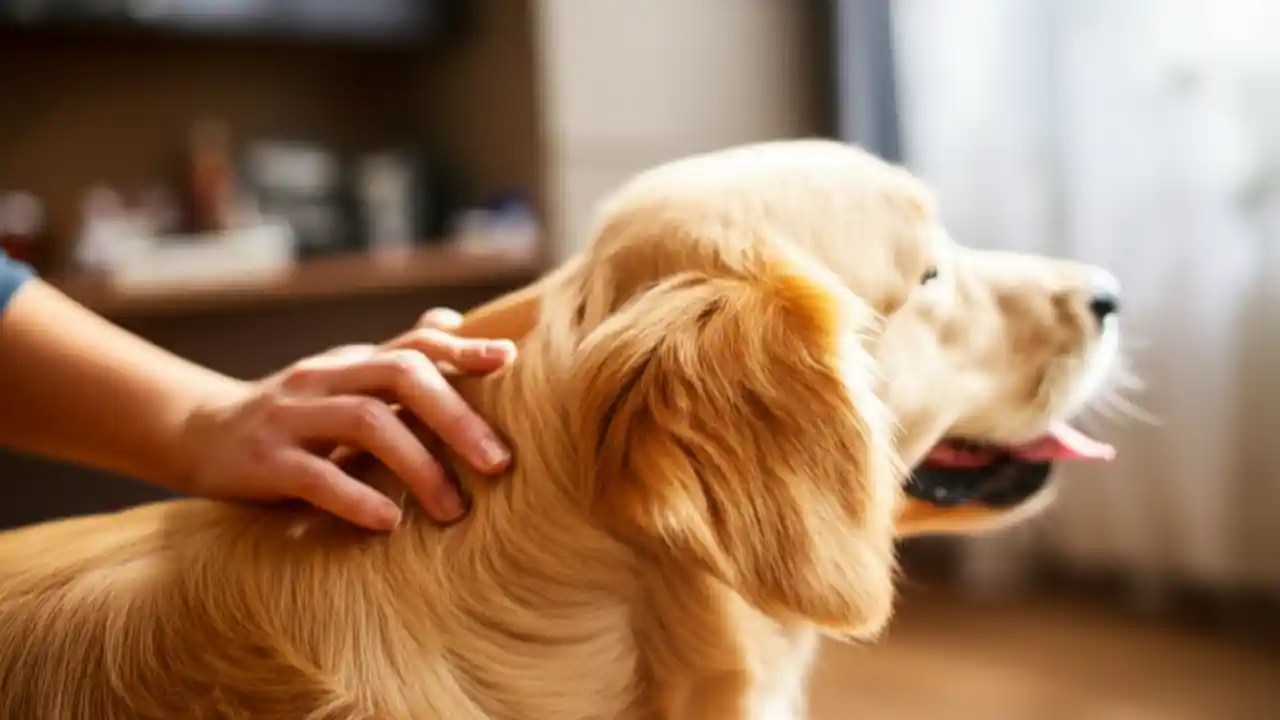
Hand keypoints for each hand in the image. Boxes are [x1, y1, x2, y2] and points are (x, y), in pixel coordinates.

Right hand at [176, 308, 515, 529]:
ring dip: (420, 466)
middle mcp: (324, 378)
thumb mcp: (342, 382)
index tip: (509, 363)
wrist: (195, 432)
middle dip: (457, 418)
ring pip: (367, 423)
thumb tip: (453, 322)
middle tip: (499, 463)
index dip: (462, 350)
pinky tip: (390, 522)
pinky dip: (357, 497)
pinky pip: (315, 476)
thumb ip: (394, 361)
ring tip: (454, 508)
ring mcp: (292, 416)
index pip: (414, 344)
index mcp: (351, 362)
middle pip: (401, 376)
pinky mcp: (263, 461)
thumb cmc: (293, 415)